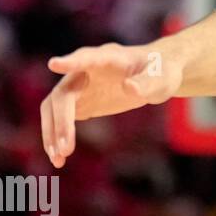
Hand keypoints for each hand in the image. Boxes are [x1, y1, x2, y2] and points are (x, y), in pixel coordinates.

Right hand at [40, 42, 182, 168]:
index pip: (86, 57)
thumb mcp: (163, 77)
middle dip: (61, 120)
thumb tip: (129, 87)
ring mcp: (80, 86)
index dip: (70, 61)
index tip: (54, 64)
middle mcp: (86, 70)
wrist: (157, 74)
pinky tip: (59, 157)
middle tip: (65, 148)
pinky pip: (60, 119)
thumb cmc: (162, 71)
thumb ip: (148, 82)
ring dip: (52, 132)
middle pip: (63, 94)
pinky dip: (57, 136)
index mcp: (108, 57)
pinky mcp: (81, 102)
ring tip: (58, 159)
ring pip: (54, 108)